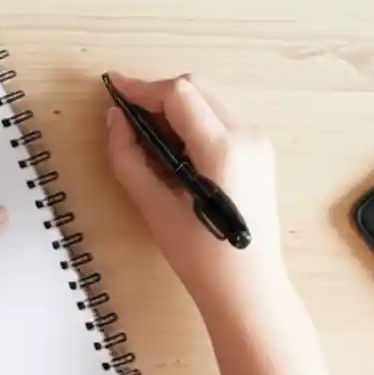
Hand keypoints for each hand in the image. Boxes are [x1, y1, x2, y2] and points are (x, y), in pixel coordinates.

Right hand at [105, 72, 282, 312]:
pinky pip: (221, 117)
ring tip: (148, 135)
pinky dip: (193, 120)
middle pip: (196, 87)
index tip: (113, 88)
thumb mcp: (153, 207)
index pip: (178, 94)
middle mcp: (247, 135)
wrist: (249, 287)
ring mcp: (258, 142)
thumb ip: (128, 157)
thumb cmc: (200, 257)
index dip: (141, 87)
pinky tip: (175, 148)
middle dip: (158, 94)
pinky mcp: (260, 151)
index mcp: (222, 149)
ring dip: (175, 106)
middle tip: (128, 116)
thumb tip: (115, 118)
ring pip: (209, 99)